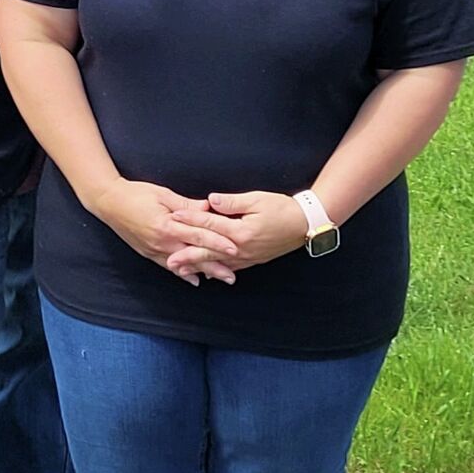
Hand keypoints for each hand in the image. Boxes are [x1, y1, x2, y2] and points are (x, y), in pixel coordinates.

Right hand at [86, 178, 240, 286]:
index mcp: (167, 225)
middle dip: (215, 266)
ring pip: (183, 265)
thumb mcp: (162, 194)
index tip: (234, 248)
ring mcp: (154, 250)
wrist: (108, 202)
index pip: (198, 235)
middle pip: (194, 256)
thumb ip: (186, 204)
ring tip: (219, 279)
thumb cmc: (135, 193)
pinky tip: (194, 280)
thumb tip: (208, 208)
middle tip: (233, 276)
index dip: (217, 242)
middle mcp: (162, 241)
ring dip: (202, 272)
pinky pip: (168, 266)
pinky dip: (182, 274)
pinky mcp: (148, 253)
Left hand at [166, 191, 307, 278]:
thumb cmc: (281, 208)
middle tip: (168, 260)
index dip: (190, 219)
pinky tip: (205, 273)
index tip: (173, 217)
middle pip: (209, 251)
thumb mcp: (256, 199)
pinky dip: (215, 270)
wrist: (305, 224)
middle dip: (187, 255)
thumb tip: (210, 200)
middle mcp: (241, 248)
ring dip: (198, 266)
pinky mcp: (253, 260)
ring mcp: (247, 257)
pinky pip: (230, 267)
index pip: (210, 224)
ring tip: (180, 270)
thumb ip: (231, 202)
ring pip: (217, 263)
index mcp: (241, 231)